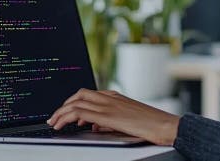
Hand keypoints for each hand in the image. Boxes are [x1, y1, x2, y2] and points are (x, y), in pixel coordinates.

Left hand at [46, 89, 180, 145]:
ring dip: (61, 112)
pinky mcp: (108, 115)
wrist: (165, 125)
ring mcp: (108, 104)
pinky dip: (67, 117)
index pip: (87, 94)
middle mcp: (110, 97)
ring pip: (76, 103)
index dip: (72, 102)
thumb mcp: (127, 121)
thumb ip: (109, 121)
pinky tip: (63, 125)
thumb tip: (94, 125)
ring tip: (54, 123)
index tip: (64, 113)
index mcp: (115, 96)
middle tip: (54, 117)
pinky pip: (81, 112)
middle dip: (63, 106)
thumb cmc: (151, 124)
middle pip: (79, 95)